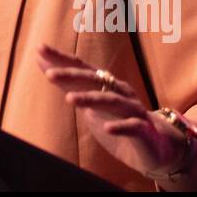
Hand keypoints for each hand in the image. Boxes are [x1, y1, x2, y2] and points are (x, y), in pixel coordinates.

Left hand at [36, 43, 186, 179]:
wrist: (156, 148)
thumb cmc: (116, 121)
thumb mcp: (88, 104)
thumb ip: (67, 84)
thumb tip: (41, 61)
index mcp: (106, 84)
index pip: (81, 67)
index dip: (61, 58)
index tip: (40, 48)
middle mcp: (120, 92)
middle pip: (94, 80)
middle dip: (71, 76)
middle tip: (49, 74)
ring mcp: (133, 110)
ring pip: (111, 101)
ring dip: (90, 99)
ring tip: (70, 100)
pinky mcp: (144, 131)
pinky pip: (132, 126)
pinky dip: (119, 126)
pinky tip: (107, 128)